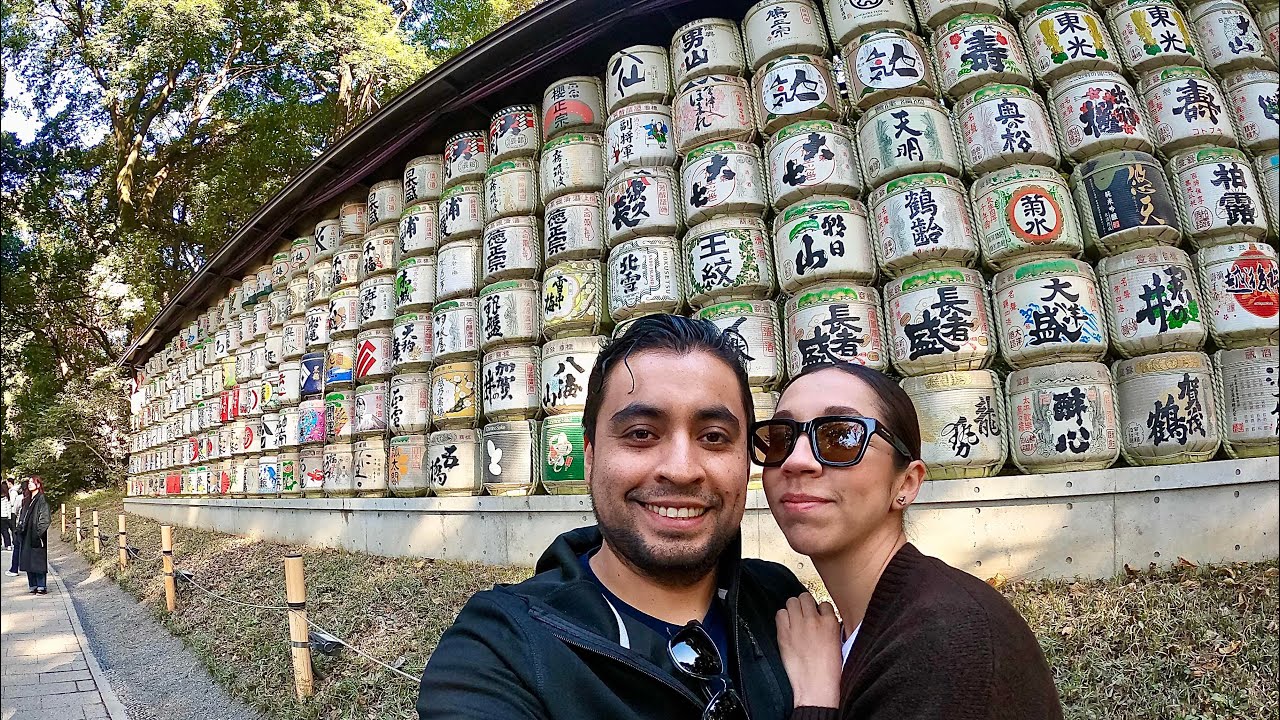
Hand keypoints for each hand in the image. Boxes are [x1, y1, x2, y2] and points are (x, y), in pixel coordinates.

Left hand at [776, 592, 841, 708]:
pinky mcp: (784, 634)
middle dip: (805, 605)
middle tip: (804, 615)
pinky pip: (780, 614)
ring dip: (793, 609)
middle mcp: (814, 620)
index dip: (820, 611)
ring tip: (794, 619)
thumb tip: (824, 619)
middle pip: (805, 597)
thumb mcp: (838, 644)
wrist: (816, 688)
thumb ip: (831, 628)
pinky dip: (783, 618)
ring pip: (791, 601)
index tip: (818, 617)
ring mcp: (798, 626)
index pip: (824, 603)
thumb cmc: (830, 672)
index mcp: (831, 623)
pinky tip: (787, 626)